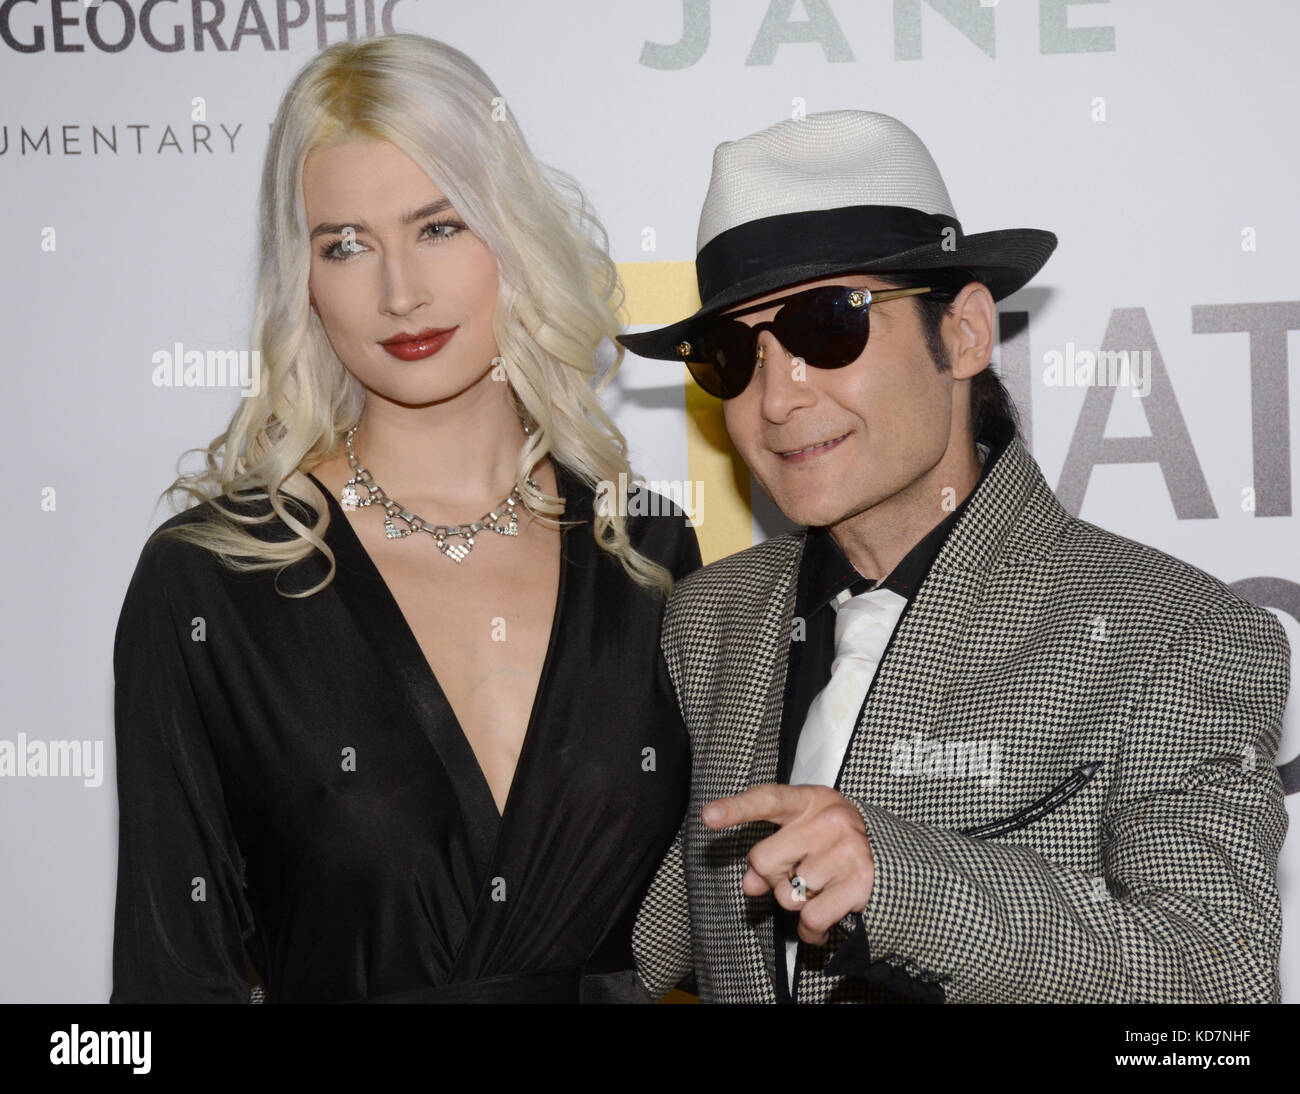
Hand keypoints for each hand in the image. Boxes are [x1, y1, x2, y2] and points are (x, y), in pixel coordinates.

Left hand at [702, 783, 874, 945]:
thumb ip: (767, 855)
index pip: (766, 799)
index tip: (708, 816)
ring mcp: (846, 850)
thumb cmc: (828, 841)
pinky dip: (810, 930)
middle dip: (772, 876)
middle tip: (795, 872)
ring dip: (795, 902)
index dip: (736, 808)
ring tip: (815, 889)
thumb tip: (750, 885)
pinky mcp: (860, 882)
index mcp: (807, 800)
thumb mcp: (798, 834)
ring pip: (787, 895)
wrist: (886, 854)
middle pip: (764, 860)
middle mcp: (828, 820)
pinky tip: (820, 919)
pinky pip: (811, 920)